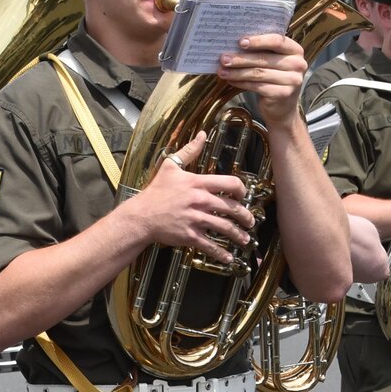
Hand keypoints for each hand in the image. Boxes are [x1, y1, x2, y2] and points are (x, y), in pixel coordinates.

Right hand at [126, 131, 254, 257]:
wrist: (141, 216)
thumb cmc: (155, 192)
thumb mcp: (170, 166)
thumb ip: (189, 151)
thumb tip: (202, 135)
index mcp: (198, 183)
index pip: (230, 183)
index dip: (241, 190)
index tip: (243, 196)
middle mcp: (200, 201)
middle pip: (232, 208)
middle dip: (245, 217)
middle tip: (250, 222)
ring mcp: (195, 219)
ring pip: (224, 228)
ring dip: (238, 235)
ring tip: (244, 239)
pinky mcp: (189, 236)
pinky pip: (210, 245)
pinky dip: (221, 253)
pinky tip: (228, 257)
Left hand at [217, 32, 308, 125]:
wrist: (283, 107)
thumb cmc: (274, 78)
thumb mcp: (273, 61)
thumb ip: (261, 51)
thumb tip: (233, 45)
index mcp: (295, 50)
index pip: (277, 41)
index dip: (258, 41)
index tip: (240, 42)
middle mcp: (297, 64)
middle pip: (264, 58)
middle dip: (241, 58)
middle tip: (223, 58)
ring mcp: (292, 80)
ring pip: (259, 73)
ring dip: (237, 72)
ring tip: (222, 71)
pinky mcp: (283, 94)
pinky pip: (257, 86)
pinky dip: (241, 83)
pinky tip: (231, 80)